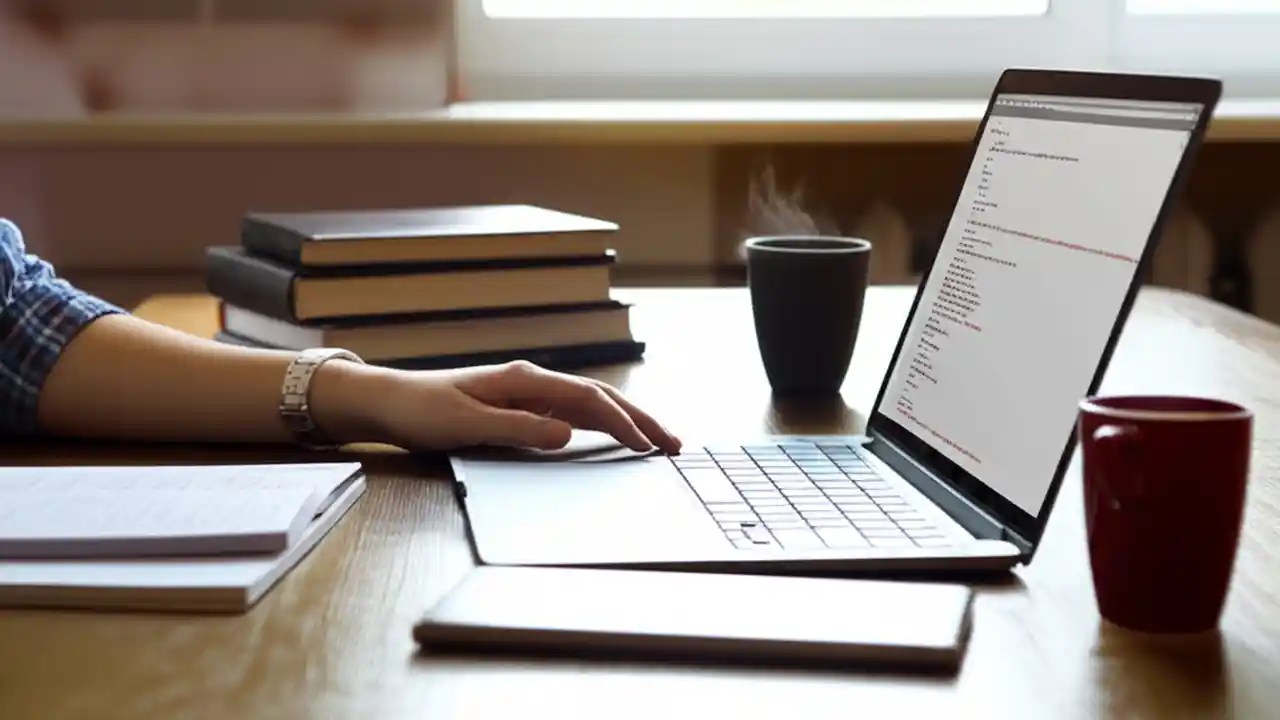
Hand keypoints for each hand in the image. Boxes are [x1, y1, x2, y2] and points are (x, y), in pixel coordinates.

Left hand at [317, 360, 680, 453]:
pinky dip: (603, 424)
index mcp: (524, 381)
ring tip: (659, 441)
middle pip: (600, 397)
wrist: (390, 401)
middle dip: (641, 419)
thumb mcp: (466, 425)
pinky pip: (574, 412)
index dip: (622, 423)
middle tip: (675, 444)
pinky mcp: (521, 405)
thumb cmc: (422, 412)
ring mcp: (528, 392)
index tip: (648, 446)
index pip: (588, 400)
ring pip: (591, 404)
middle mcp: (532, 382)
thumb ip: (518, 428)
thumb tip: (568, 433)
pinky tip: (616, 436)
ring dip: (627, 421)